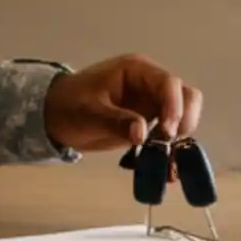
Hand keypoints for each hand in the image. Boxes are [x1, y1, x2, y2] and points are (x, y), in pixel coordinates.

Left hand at [44, 54, 203, 151]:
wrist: (54, 117)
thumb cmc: (69, 105)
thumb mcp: (88, 113)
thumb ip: (115, 121)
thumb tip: (142, 133)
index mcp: (136, 70)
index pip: (168, 83)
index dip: (174, 106)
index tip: (167, 132)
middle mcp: (150, 84)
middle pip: (186, 96)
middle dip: (183, 120)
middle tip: (168, 143)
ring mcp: (152, 103)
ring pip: (183, 116)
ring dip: (180, 137)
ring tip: (166, 159)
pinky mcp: (149, 123)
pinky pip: (170, 134)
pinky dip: (172, 150)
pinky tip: (166, 170)